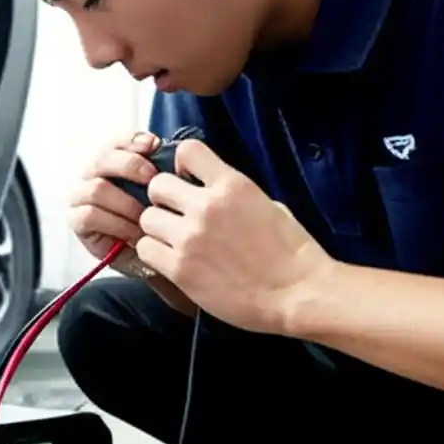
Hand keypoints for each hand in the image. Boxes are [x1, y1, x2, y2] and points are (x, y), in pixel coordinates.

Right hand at [68, 131, 159, 270]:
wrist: (153, 257)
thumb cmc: (157, 221)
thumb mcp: (164, 194)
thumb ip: (161, 170)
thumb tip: (159, 146)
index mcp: (113, 163)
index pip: (116, 142)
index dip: (132, 140)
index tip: (154, 144)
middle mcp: (92, 175)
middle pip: (102, 159)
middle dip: (130, 165)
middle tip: (152, 178)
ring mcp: (81, 197)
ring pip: (97, 188)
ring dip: (126, 204)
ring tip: (147, 218)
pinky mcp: (77, 221)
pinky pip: (91, 215)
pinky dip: (116, 224)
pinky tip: (135, 234)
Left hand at [134, 139, 334, 334]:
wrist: (298, 293)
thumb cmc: (291, 253)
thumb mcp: (268, 205)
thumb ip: (233, 194)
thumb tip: (211, 189)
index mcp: (233, 185)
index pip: (188, 150)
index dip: (181, 165)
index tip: (186, 179)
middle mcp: (207, 206)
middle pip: (157, 186)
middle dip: (164, 200)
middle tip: (176, 216)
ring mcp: (190, 237)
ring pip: (146, 218)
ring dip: (157, 229)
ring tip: (174, 242)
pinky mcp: (180, 269)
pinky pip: (145, 249)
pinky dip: (154, 254)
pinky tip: (172, 261)